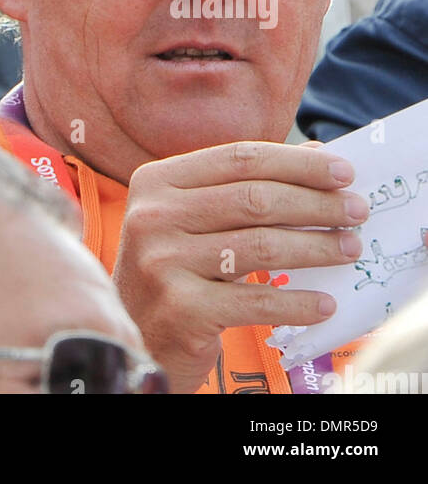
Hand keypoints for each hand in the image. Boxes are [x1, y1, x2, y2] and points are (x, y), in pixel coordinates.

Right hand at [112, 142, 368, 394]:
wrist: (133, 334)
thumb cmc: (173, 267)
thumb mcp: (192, 218)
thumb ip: (243, 187)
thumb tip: (318, 157)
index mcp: (156, 180)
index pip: (239, 159)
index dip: (296, 162)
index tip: (343, 171)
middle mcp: (154, 215)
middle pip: (253, 198)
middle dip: (315, 203)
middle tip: (356, 210)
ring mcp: (163, 261)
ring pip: (261, 246)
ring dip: (316, 248)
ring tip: (350, 248)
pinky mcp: (180, 308)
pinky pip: (255, 300)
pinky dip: (297, 302)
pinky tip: (325, 302)